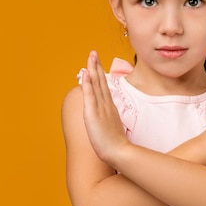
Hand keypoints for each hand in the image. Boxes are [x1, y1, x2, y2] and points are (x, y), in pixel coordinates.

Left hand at [80, 51, 129, 165]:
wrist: (118, 152)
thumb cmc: (117, 145)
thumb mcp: (113, 129)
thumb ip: (111, 121)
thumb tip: (110, 119)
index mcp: (110, 108)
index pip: (104, 87)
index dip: (100, 74)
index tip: (97, 63)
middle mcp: (106, 104)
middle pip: (101, 81)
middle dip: (97, 66)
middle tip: (94, 52)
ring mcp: (101, 107)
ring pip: (96, 84)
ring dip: (93, 69)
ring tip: (91, 56)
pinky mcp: (93, 113)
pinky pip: (90, 95)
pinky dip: (88, 83)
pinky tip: (86, 73)